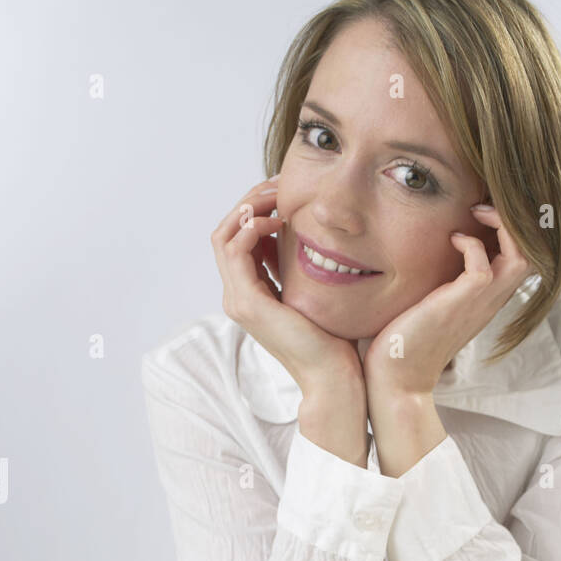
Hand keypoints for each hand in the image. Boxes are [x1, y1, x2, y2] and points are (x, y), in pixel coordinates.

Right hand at [211, 177, 364, 396]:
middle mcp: (238, 296)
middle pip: (225, 230)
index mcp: (252, 292)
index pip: (238, 237)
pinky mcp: (248, 304)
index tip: (285, 190)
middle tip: (279, 183)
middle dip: (250, 200)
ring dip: (249, 207)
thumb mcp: (316, 290)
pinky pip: (236, 251)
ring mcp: (238, 301)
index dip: (256, 207)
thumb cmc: (336, 340)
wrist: (335, 377)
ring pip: (224, 235)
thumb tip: (311, 231)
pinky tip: (281, 220)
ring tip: (279, 196)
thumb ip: (303, 266)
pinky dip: (253, 228)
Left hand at [361, 204, 532, 400]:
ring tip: (476, 212)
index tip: (487, 208)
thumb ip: (446, 277)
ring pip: (519, 257)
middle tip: (483, 204)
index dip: (515, 227)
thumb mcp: (435, 301)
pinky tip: (452, 240)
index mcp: (489, 297)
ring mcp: (480, 303)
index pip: (523, 255)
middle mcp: (492, 300)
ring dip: (502, 226)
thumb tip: (434, 248)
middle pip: (531, 252)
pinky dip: (471, 244)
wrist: (398, 377)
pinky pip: (483, 267)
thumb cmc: (409, 338)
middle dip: (515, 219)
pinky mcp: (461, 305)